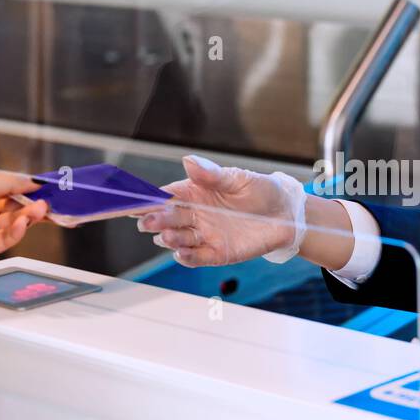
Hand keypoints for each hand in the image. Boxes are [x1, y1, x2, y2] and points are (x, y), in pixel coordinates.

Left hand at [0, 172, 48, 288]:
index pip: (6, 188)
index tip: (43, 187)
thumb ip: (3, 182)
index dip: (25, 187)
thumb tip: (27, 180)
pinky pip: (5, 240)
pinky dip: (17, 232)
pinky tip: (22, 225)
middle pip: (12, 207)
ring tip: (38, 213)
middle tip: (47, 203)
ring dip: (27, 217)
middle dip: (30, 204)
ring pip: (12, 224)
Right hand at [135, 155, 299, 266]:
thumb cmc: (262, 191)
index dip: (147, 199)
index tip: (132, 202)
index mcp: (195, 193)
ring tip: (167, 236)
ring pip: (178, 239)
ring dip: (170, 239)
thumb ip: (213, 174)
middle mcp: (195, 215)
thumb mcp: (239, 179)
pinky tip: (180, 254)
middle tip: (148, 222)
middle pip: (167, 219)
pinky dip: (187, 257)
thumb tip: (188, 161)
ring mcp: (205, 235)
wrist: (287, 214)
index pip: (165, 196)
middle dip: (155, 221)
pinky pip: (197, 258)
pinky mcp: (218, 253)